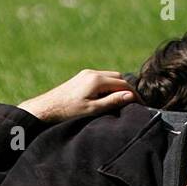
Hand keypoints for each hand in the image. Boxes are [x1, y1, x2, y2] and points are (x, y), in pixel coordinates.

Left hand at [18, 70, 136, 123]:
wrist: (45, 108)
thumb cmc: (67, 112)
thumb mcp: (92, 110)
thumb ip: (112, 101)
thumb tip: (130, 95)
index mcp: (96, 80)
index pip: (123, 84)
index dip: (134, 95)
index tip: (141, 105)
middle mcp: (92, 73)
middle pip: (118, 77)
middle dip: (127, 89)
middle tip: (133, 104)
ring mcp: (86, 74)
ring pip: (110, 76)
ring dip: (118, 86)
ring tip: (122, 101)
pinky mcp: (81, 77)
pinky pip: (101, 78)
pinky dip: (109, 85)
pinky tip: (107, 96)